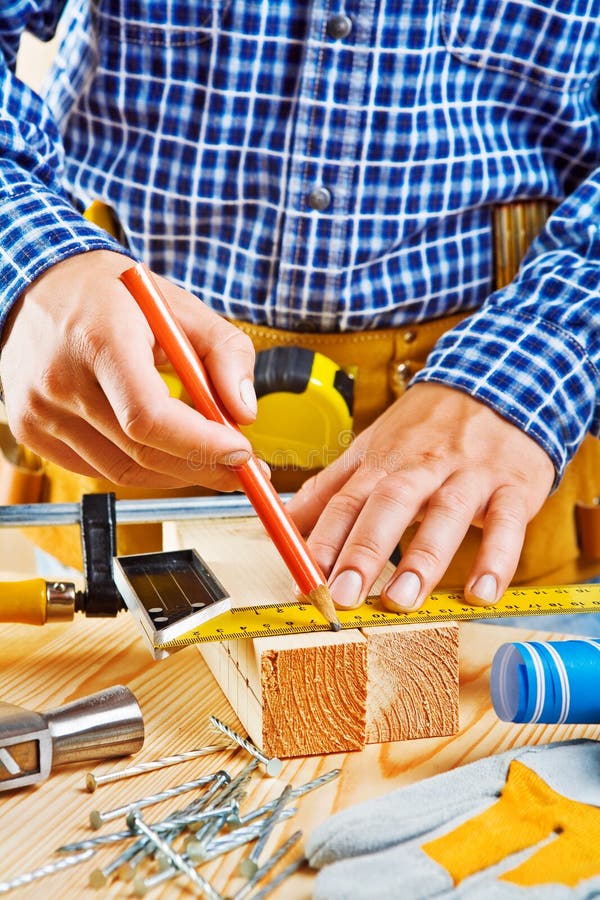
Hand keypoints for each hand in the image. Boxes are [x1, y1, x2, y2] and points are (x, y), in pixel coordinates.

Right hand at [0, 250, 257, 489]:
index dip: (201, 444)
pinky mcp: (31, 430)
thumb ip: (226, 352)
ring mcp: (39, 410)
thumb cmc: (114, 297)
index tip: (241, 451)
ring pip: (123, 470)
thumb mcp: (180, 306)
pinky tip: (163, 449)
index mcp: (100, 339)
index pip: (150, 416)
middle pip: (141, 450)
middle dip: (203, 467)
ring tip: (211, 461)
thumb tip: (245, 412)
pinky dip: (141, 467)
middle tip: (242, 468)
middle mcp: (61, 379)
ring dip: (176, 474)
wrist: (40, 286)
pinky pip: (98, 469)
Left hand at [287, 383, 554, 609]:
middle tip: (343, 595)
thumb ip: (330, 489)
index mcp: (383, 460)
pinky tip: (482, 594)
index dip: (321, 541)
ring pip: (446, 514)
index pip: (345, 502)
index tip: (303, 583)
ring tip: (402, 601)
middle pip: (388, 505)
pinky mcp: (513, 486)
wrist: (500, 382)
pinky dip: (497, 559)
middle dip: (363, 551)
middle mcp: (422, 467)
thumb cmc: (428, 427)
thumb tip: (282, 525)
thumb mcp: (373, 448)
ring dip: (422, 559)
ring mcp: (469, 476)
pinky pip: (508, 524)